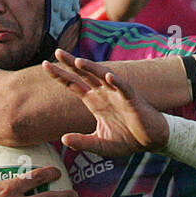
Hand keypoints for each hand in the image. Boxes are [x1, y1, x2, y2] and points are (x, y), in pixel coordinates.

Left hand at [45, 50, 169, 157]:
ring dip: (92, 68)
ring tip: (78, 62)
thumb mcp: (100, 145)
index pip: (74, 84)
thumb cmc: (126, 140)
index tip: (45, 65)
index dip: (61, 75)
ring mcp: (118, 94)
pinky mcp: (133, 100)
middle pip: (85, 74)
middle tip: (57, 51)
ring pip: (103, 76)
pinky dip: (117, 82)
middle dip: (71, 63)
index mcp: (94, 101)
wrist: (150, 141)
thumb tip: (63, 139)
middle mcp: (104, 93)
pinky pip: (124, 88)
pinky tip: (108, 76)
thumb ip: (82, 142)